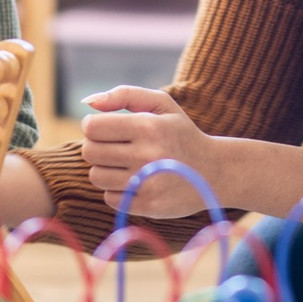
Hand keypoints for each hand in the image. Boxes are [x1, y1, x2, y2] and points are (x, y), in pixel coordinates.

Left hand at [80, 87, 212, 216]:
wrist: (214, 172)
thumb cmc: (180, 134)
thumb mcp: (161, 104)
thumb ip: (124, 95)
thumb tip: (88, 102)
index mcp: (148, 126)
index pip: (92, 127)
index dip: (94, 126)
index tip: (107, 129)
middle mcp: (147, 155)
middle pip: (90, 152)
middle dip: (98, 147)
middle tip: (117, 147)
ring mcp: (147, 184)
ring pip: (96, 177)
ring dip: (106, 170)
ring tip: (126, 165)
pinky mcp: (148, 206)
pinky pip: (109, 198)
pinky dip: (118, 191)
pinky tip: (136, 182)